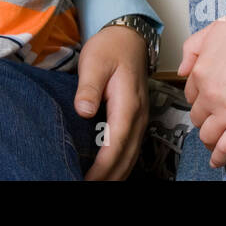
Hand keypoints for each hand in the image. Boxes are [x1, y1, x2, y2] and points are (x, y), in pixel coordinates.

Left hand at [75, 24, 148, 180]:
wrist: (128, 38)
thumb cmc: (110, 48)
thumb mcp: (93, 62)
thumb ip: (88, 88)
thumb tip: (84, 111)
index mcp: (128, 105)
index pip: (115, 144)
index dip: (103, 167)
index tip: (87, 180)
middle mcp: (139, 116)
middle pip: (126, 157)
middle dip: (109, 177)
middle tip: (85, 187)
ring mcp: (140, 119)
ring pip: (131, 156)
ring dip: (116, 173)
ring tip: (95, 184)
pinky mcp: (136, 120)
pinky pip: (131, 148)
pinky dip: (121, 163)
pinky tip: (108, 172)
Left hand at [177, 2, 225, 167]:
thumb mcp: (219, 27)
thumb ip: (194, 46)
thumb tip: (182, 69)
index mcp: (202, 69)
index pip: (190, 92)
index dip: (199, 97)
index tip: (205, 102)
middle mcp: (210, 91)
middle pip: (197, 114)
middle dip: (203, 117)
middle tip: (212, 119)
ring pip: (207, 134)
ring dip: (208, 139)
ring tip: (214, 141)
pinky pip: (225, 148)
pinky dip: (219, 157)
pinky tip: (219, 160)